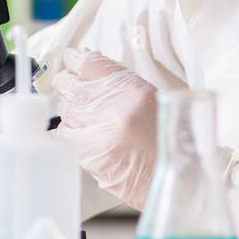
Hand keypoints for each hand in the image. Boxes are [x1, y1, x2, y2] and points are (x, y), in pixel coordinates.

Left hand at [51, 47, 157, 208]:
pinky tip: (83, 136)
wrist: (175, 179)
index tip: (72, 61)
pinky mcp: (88, 155)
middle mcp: (115, 108)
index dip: (75, 60)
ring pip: (65, 110)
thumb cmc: (164, 140)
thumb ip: (117, 82)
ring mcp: (99, 133)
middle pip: (70, 85)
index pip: (89, 63)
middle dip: (67, 85)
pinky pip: (64, 136)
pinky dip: (69, 133)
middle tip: (73, 90)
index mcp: (133, 90)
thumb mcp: (149, 99)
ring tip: (88, 120)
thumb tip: (86, 62)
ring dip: (71, 112)